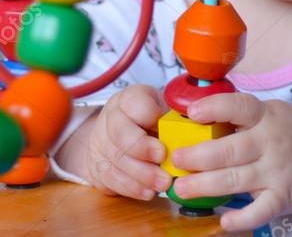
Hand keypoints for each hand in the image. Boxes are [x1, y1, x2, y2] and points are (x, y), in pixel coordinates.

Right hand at [84, 85, 172, 200]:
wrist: (118, 136)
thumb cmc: (149, 121)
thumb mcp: (162, 110)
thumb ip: (173, 118)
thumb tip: (193, 134)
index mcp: (129, 99)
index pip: (134, 103)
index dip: (149, 117)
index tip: (165, 130)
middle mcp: (111, 118)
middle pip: (120, 133)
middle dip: (143, 149)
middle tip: (163, 158)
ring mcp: (101, 142)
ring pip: (117, 159)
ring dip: (142, 174)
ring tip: (163, 182)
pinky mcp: (98, 167)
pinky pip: (112, 178)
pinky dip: (132, 188)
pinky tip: (148, 192)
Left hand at [171, 93, 291, 232]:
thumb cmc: (281, 133)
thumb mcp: (265, 114)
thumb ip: (235, 115)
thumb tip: (189, 117)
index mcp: (264, 116)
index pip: (239, 106)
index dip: (215, 108)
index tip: (193, 113)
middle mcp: (270, 142)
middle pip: (230, 150)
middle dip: (199, 156)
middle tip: (176, 159)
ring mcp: (276, 171)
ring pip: (236, 179)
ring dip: (206, 185)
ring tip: (181, 188)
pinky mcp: (282, 197)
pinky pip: (262, 210)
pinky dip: (244, 218)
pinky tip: (225, 220)